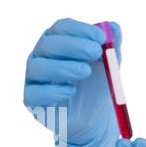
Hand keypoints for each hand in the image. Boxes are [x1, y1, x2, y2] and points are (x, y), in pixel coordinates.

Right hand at [23, 18, 121, 146]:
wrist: (94, 119)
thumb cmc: (97, 86)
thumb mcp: (109, 66)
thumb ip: (112, 47)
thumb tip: (113, 27)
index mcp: (58, 41)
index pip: (62, 27)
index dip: (80, 29)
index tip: (101, 37)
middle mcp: (41, 56)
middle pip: (49, 44)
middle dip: (73, 46)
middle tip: (95, 51)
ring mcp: (34, 77)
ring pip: (38, 67)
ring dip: (64, 67)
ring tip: (85, 71)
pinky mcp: (31, 99)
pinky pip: (35, 93)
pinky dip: (52, 91)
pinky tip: (71, 91)